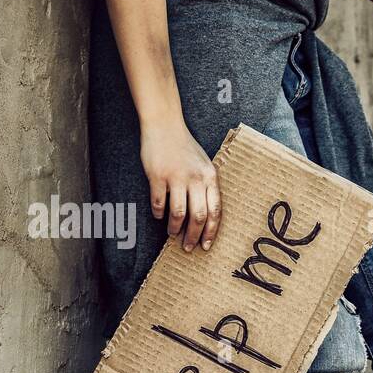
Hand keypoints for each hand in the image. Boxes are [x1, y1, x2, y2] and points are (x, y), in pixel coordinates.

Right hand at [140, 118, 220, 251]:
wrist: (164, 125)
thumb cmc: (185, 147)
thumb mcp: (204, 164)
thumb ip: (207, 186)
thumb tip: (207, 215)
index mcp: (210, 177)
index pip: (215, 211)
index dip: (211, 231)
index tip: (206, 245)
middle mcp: (195, 179)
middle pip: (198, 216)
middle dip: (193, 236)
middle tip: (188, 247)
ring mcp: (176, 177)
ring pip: (178, 213)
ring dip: (175, 228)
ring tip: (172, 234)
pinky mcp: (157, 176)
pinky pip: (159, 202)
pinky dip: (159, 213)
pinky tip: (158, 216)